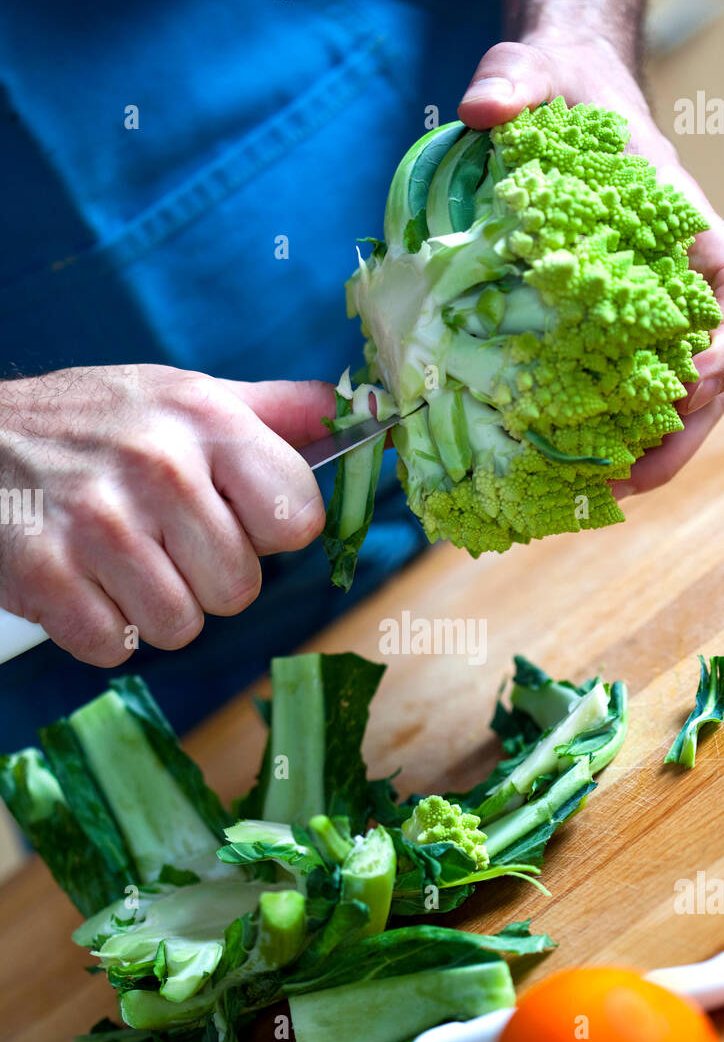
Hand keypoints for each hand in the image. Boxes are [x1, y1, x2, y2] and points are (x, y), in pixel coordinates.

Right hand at [0, 364, 332, 664]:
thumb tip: (358, 413)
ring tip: (117, 561)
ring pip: (180, 627)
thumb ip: (273, 412)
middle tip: (162, 543)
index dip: (270, 533)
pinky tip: (81, 580)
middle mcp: (159, 467)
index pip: (298, 518)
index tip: (236, 520)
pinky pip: (115, 646)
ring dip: (151, 608)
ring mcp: (99, 523)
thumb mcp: (181, 395)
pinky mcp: (47, 575)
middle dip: (206, 580)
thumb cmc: (91, 423)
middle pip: (240, 589)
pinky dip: (99, 628)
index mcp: (207, 421)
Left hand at [459, 37, 723, 494]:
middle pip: (711, 372)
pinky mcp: (602, 337)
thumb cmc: (562, 88)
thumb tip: (483, 110)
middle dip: (681, 434)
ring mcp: (644, 315)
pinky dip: (606, 441)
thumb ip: (514, 80)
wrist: (556, 98)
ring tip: (595, 497)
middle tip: (630, 481)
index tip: (697, 379)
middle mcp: (675, 282)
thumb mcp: (535, 71)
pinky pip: (622, 398)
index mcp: (681, 228)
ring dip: (645, 455)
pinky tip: (563, 474)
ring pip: (672, 401)